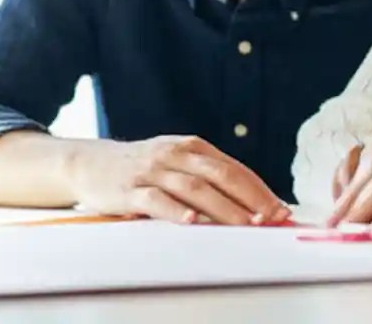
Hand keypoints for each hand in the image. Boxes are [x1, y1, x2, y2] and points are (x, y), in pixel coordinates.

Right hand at [66, 136, 288, 225]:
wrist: (89, 162)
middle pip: (220, 175)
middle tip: (272, 218)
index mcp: (192, 147)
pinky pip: (155, 200)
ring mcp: (152, 170)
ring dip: (223, 208)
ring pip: (194, 188)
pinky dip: (175, 210)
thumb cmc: (142, 168)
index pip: (234, 169)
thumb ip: (207, 178)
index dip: (260, 189)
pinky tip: (192, 221)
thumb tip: (252, 203)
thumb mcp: (176, 162)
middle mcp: (175, 154)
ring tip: (245, 225)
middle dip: (251, 198)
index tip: (281, 210)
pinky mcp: (129, 189)